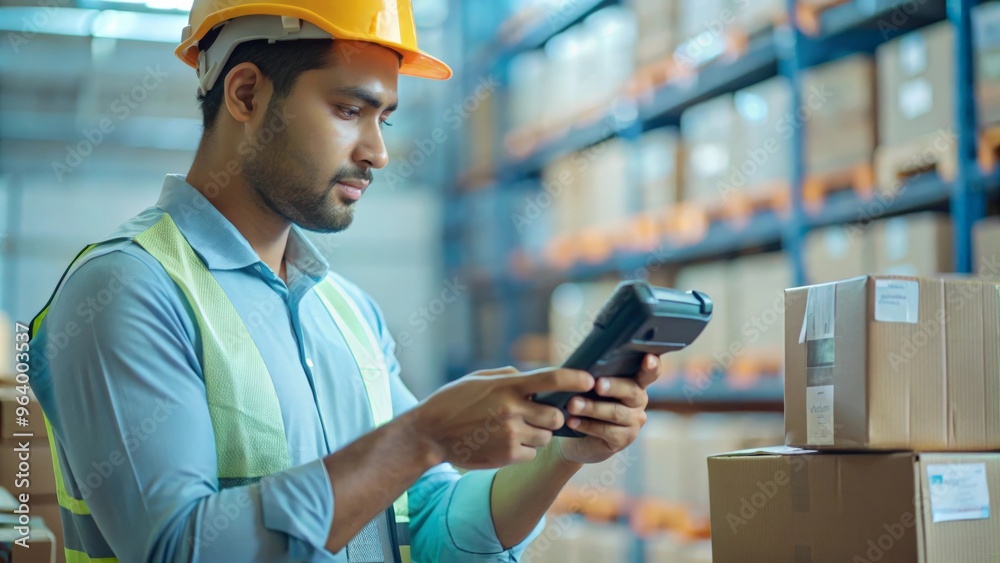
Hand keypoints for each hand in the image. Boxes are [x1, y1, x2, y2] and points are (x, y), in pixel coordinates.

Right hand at [412, 366, 594, 469]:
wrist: (430, 433)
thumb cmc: (454, 401)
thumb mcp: (479, 379)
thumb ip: (509, 377)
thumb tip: (534, 377)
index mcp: (507, 386)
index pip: (552, 378)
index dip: (576, 378)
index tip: (590, 380)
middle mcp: (512, 409)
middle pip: (556, 416)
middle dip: (553, 417)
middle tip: (539, 416)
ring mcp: (510, 434)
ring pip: (545, 437)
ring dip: (537, 434)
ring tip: (515, 429)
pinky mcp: (506, 455)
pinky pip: (531, 453)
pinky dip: (524, 450)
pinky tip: (505, 443)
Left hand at [554, 354, 660, 464]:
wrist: (574, 432)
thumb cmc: (583, 397)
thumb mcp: (588, 382)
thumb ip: (592, 371)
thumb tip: (583, 360)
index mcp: (635, 380)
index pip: (649, 372)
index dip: (652, 366)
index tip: (648, 359)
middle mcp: (639, 400)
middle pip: (631, 391)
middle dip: (613, 387)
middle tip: (597, 385)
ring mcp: (634, 421)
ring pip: (616, 413)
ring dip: (592, 408)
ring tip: (572, 404)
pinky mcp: (625, 439)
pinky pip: (607, 431)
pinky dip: (587, 425)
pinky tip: (572, 421)